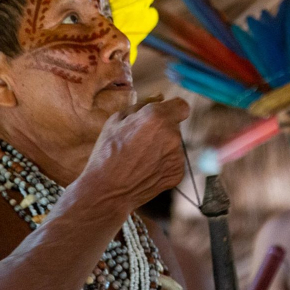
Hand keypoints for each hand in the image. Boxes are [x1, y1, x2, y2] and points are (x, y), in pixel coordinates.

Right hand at [81, 96, 189, 212]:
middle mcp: (172, 136)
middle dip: (161, 129)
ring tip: (140, 157)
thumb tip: (159, 99)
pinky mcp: (177, 173)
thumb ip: (141, 106)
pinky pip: (173, 161)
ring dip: (162, 147)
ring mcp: (177, 156)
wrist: (108, 190)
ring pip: (174, 144)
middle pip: (174, 126)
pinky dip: (163, 163)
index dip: (171, 109)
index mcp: (157, 117)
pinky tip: (145, 169)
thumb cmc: (107, 152)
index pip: (181, 106)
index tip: (162, 114)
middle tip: (139, 140)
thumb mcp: (116, 120)